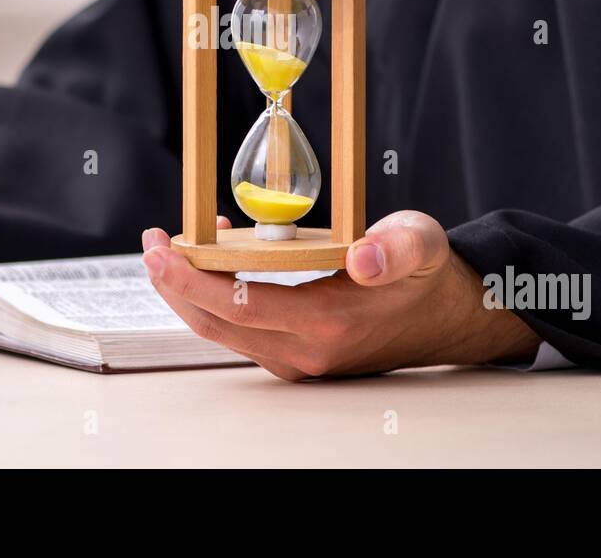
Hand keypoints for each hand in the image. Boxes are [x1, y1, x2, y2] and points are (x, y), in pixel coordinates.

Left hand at [141, 210, 540, 379]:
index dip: (190, 277)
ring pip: (222, 330)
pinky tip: (218, 260)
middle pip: (215, 323)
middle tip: (152, 241)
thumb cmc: (427, 276)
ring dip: (191, 290)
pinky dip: (217, 296)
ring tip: (175, 246)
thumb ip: (396, 247)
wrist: (448, 318)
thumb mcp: (421, 244)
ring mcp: (297, 359)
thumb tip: (367, 257)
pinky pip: (240, 328)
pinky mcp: (296, 356)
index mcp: (328, 322)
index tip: (161, 248)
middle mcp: (305, 351)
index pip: (238, 304)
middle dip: (173, 283)